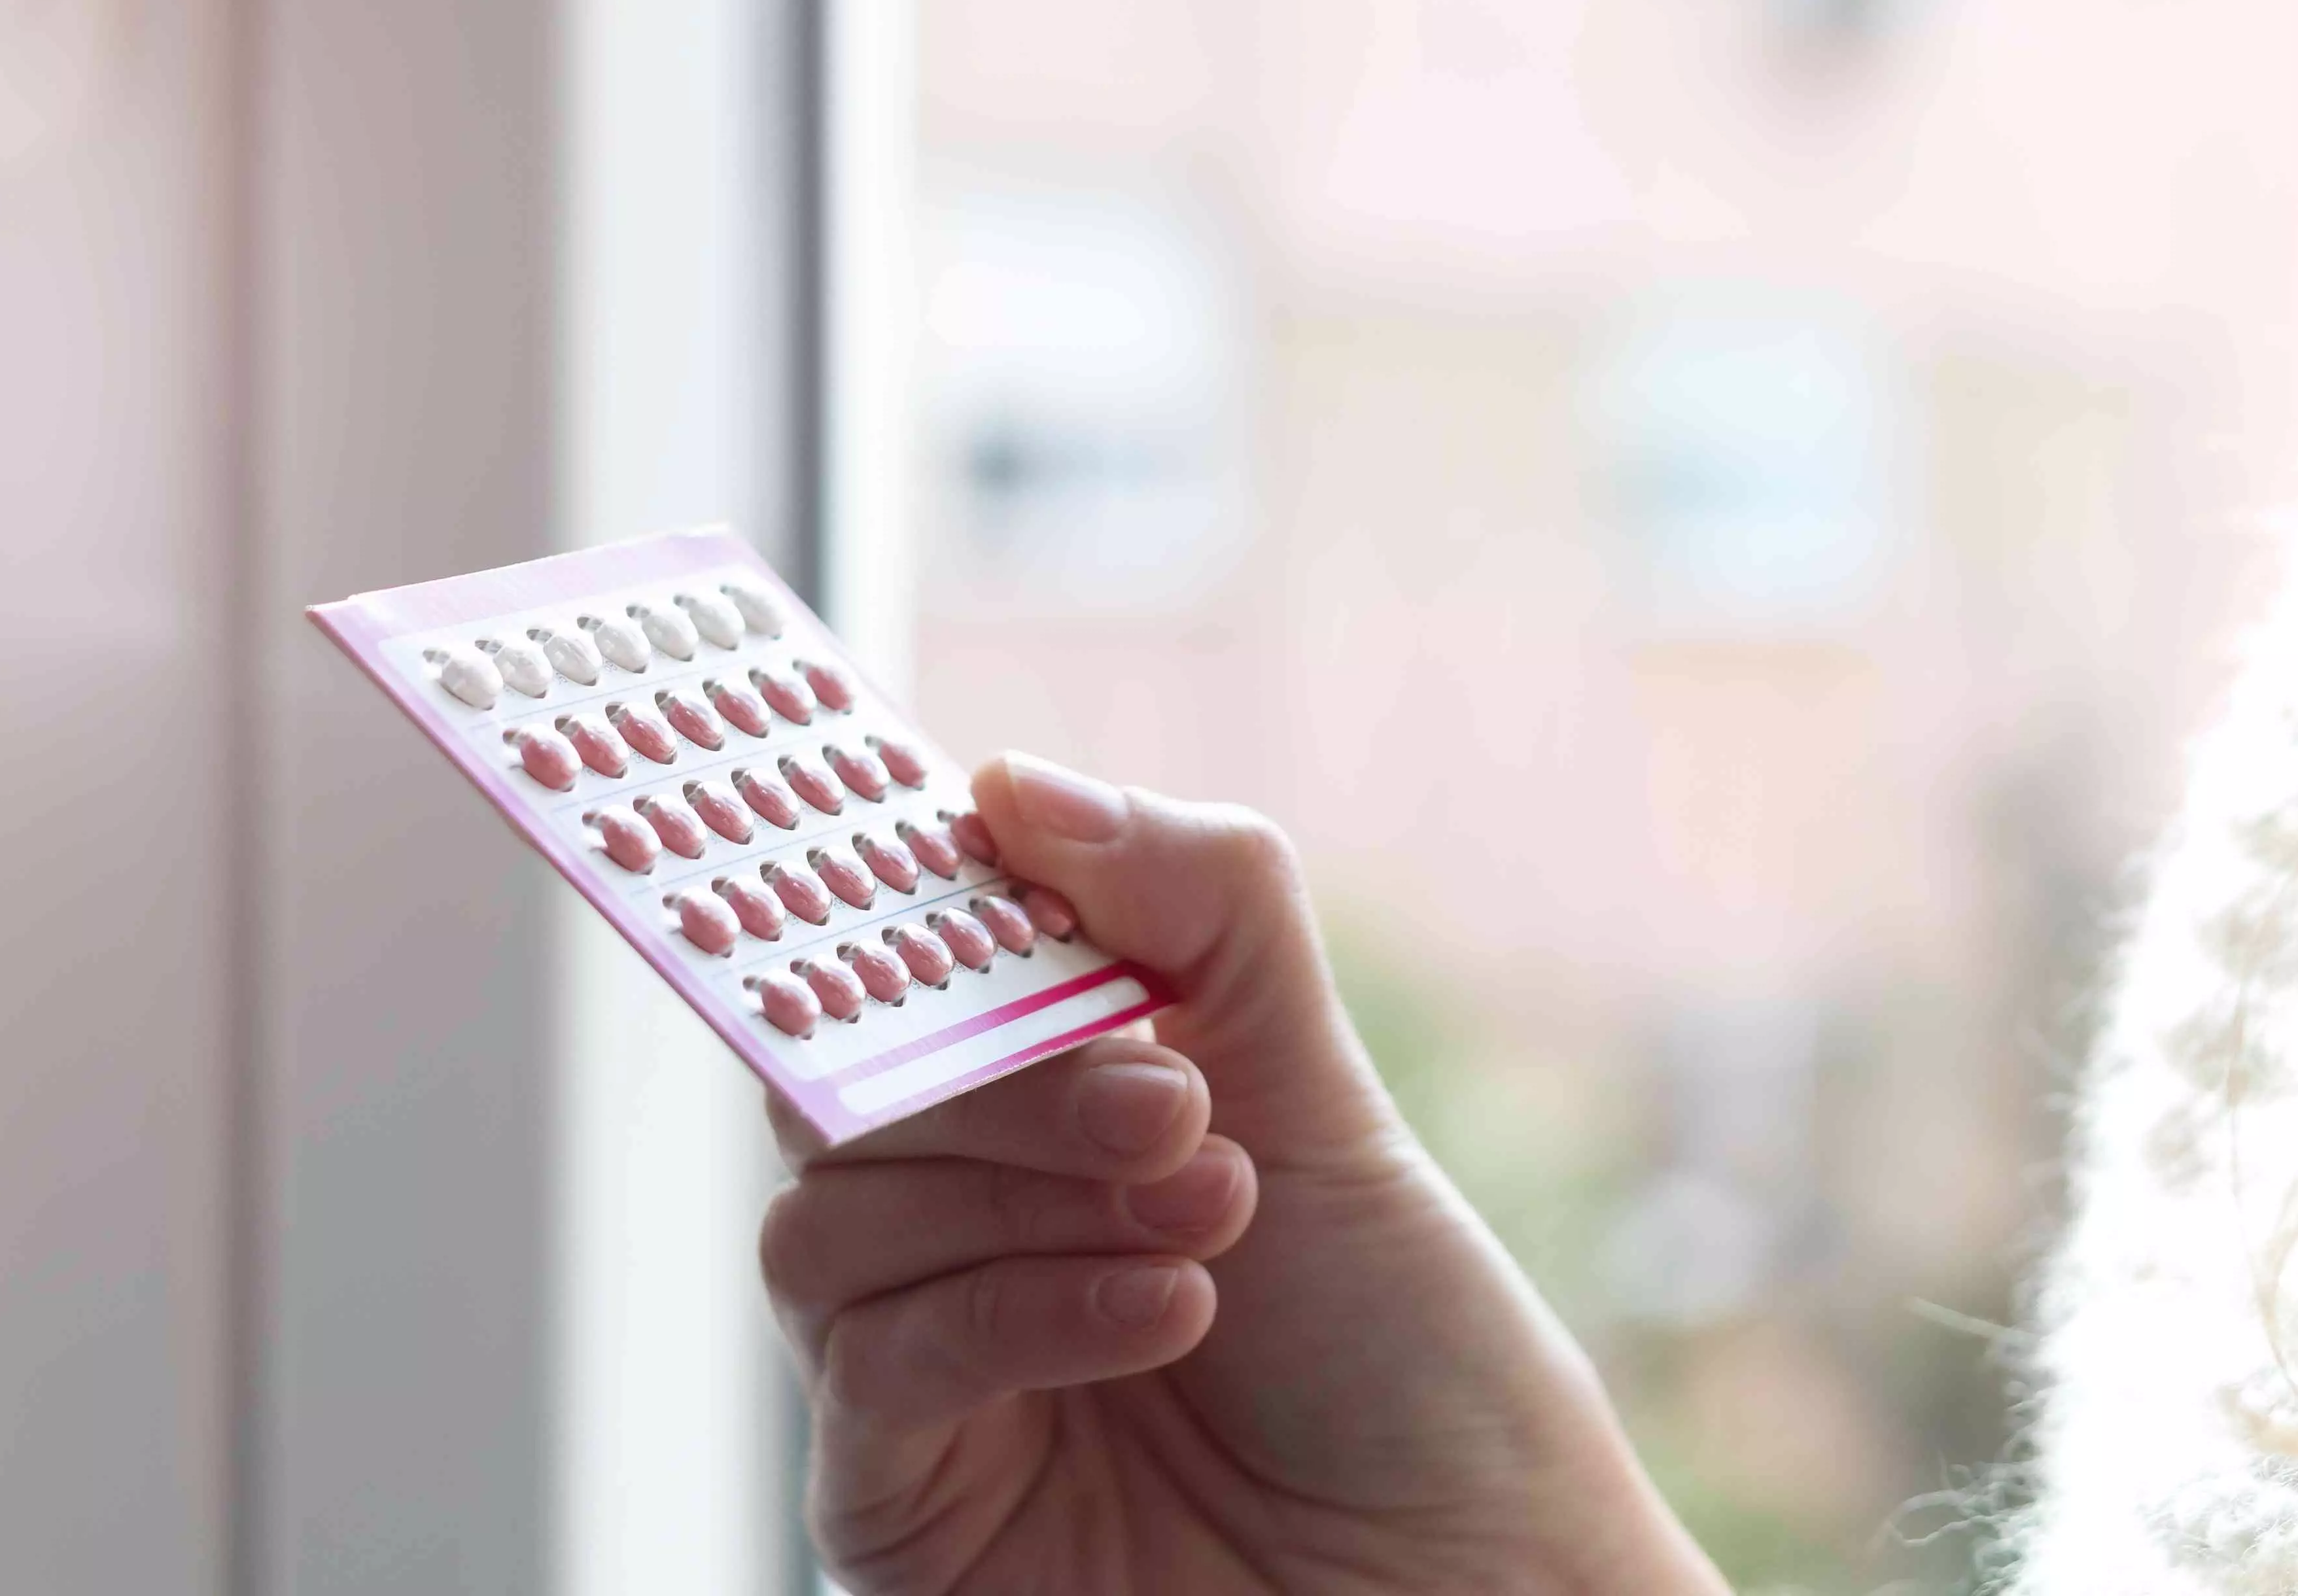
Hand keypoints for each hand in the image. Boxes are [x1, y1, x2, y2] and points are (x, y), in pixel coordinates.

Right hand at [759, 754, 1724, 1595]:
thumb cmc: (1406, 1353)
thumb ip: (1192, 901)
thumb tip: (1006, 781)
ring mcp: (913, 1365)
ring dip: (1030, 1186)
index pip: (892, 962)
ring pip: (831, 1209)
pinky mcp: (895, 1498)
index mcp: (1030, 1103)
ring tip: (1205, 1209)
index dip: (894, 892)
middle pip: (841, 1077)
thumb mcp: (1324, 1081)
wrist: (1466, 1580)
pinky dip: (1017, 1306)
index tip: (965, 842)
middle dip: (1006, 1063)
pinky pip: (872, 1358)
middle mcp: (954, 1223)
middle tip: (1173, 1093)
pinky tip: (1163, 1308)